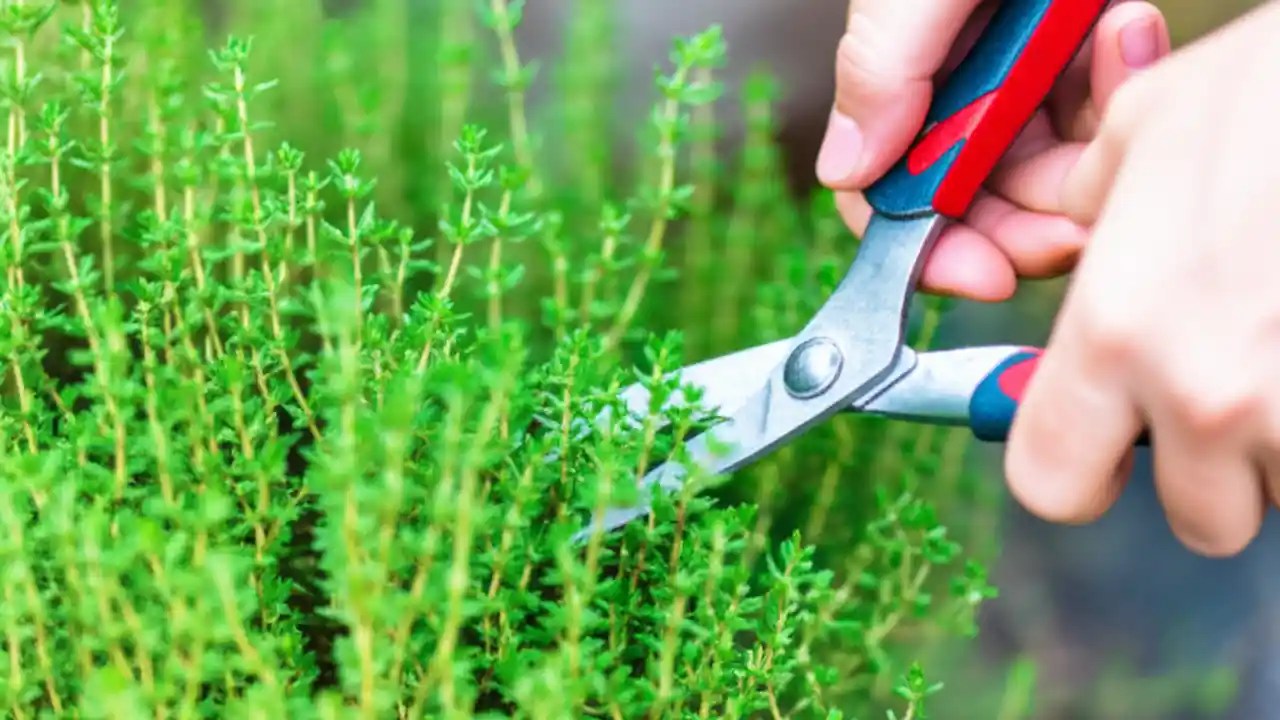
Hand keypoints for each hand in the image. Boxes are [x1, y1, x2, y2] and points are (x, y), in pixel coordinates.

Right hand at [818, 0, 1169, 300]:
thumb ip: (878, 70)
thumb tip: (845, 171)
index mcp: (899, 79)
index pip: (891, 200)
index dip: (929, 251)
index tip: (983, 274)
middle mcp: (953, 89)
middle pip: (978, 204)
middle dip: (1030, 219)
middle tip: (1076, 219)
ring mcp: (1018, 75)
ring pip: (1049, 168)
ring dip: (1091, 143)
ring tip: (1112, 66)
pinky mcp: (1076, 54)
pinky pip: (1103, 109)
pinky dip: (1124, 83)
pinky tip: (1125, 31)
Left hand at [1006, 1, 1279, 556]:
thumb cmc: (1271, 86)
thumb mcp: (1143, 128)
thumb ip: (1090, 208)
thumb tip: (1080, 231)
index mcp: (1115, 332)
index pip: (1049, 485)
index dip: (1072, 473)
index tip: (1099, 448)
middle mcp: (1206, 393)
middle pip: (1199, 516)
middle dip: (1211, 470)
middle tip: (1225, 390)